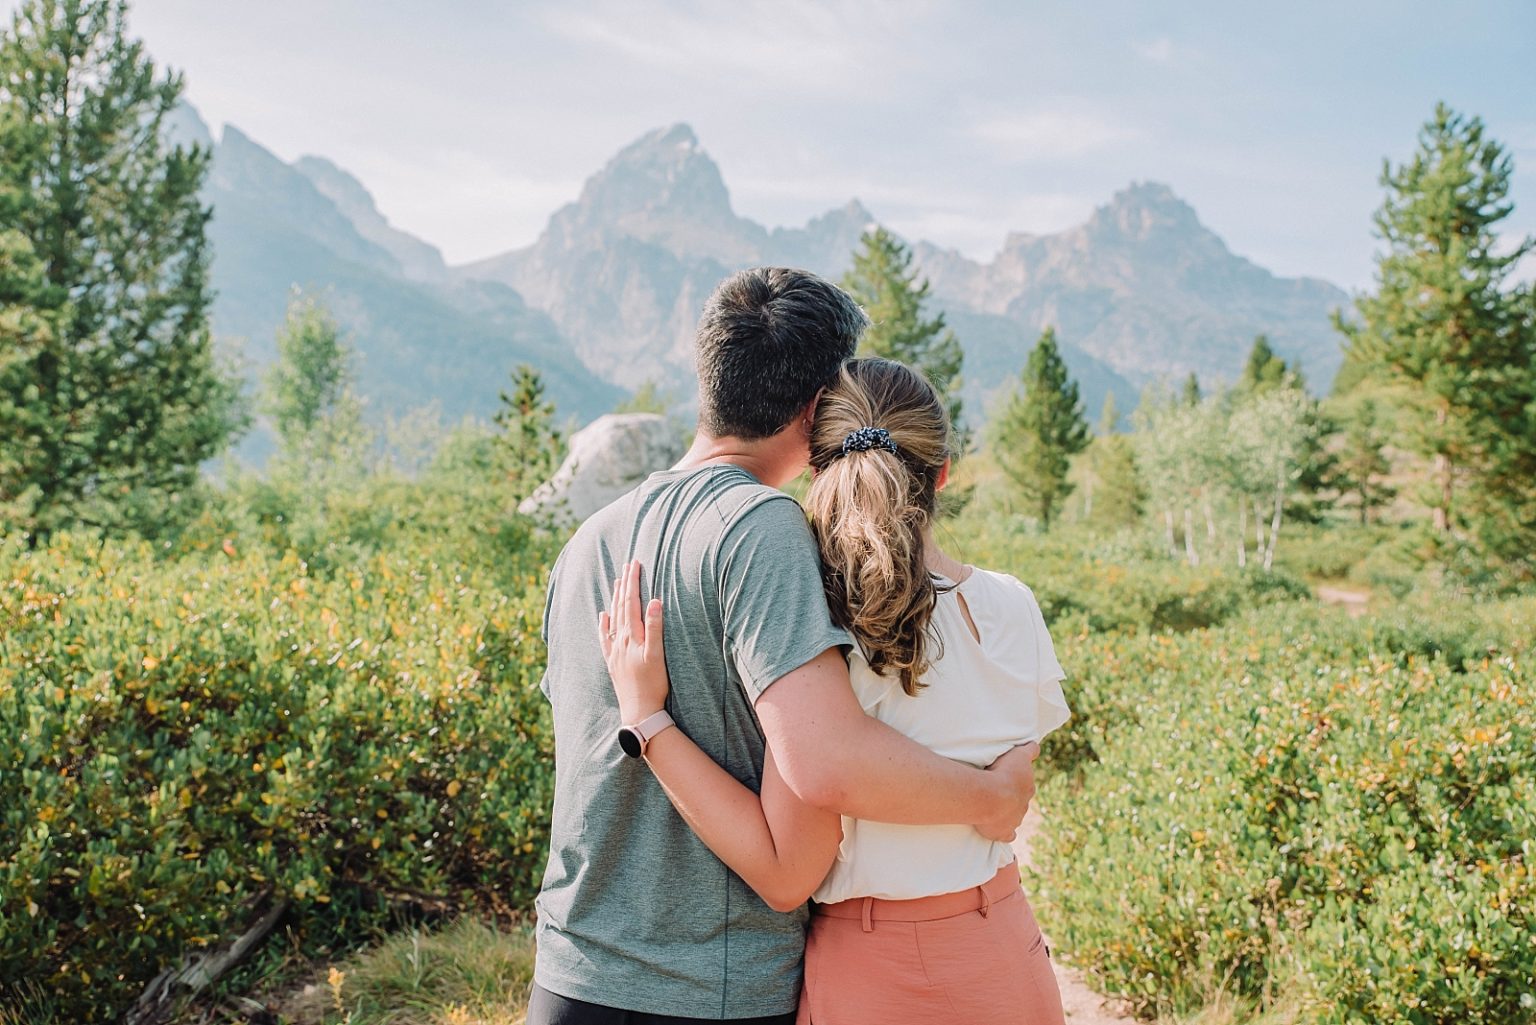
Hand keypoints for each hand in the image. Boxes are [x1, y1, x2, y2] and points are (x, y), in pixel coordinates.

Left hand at [598, 560, 670, 723]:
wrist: (639, 711)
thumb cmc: (653, 685)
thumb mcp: (657, 655)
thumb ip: (655, 628)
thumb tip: (653, 601)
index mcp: (632, 636)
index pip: (632, 602)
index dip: (634, 582)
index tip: (636, 563)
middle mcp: (621, 640)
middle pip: (622, 606)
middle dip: (625, 584)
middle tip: (629, 564)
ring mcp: (615, 651)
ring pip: (614, 618)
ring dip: (616, 598)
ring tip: (618, 582)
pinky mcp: (613, 661)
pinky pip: (605, 637)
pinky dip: (604, 624)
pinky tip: (602, 615)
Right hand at [974, 742, 1039, 842]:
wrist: (991, 796)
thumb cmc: (1003, 773)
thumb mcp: (1019, 754)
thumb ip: (1029, 750)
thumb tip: (1035, 746)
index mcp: (1028, 787)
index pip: (1025, 784)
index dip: (1016, 780)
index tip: (1006, 776)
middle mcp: (1024, 804)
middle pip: (1020, 801)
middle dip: (1011, 797)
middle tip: (996, 790)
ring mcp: (1015, 820)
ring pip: (1014, 816)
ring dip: (1005, 812)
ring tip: (990, 806)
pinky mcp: (1004, 832)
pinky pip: (1008, 835)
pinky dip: (1005, 833)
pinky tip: (999, 830)